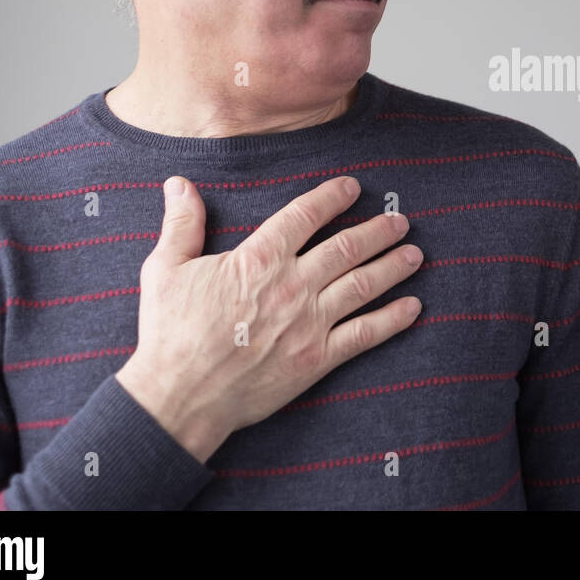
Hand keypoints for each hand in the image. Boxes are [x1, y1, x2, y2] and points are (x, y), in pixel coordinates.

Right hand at [116, 174, 422, 461]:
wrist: (179, 396)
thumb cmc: (169, 333)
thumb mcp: (165, 269)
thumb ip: (181, 223)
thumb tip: (178, 183)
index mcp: (259, 259)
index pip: (305, 216)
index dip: (332, 198)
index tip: (353, 188)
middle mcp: (292, 285)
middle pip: (347, 248)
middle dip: (378, 231)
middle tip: (401, 221)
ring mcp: (309, 322)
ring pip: (363, 285)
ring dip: (393, 267)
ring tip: (414, 254)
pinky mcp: (316, 359)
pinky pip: (364, 334)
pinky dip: (392, 320)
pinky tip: (413, 308)